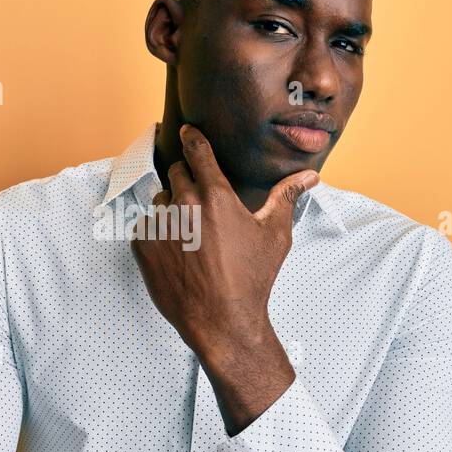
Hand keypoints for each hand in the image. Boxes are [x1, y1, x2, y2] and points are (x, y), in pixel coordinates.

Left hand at [129, 123, 318, 365]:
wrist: (222, 321)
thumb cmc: (252, 279)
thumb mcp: (274, 235)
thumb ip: (286, 198)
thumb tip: (309, 176)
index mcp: (215, 196)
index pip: (196, 150)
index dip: (191, 137)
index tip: (185, 130)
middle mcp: (184, 205)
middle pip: (177, 173)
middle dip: (188, 180)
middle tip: (200, 204)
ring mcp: (160, 225)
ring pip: (161, 201)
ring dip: (172, 209)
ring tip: (191, 235)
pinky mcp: (142, 246)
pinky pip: (146, 227)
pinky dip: (158, 234)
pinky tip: (176, 253)